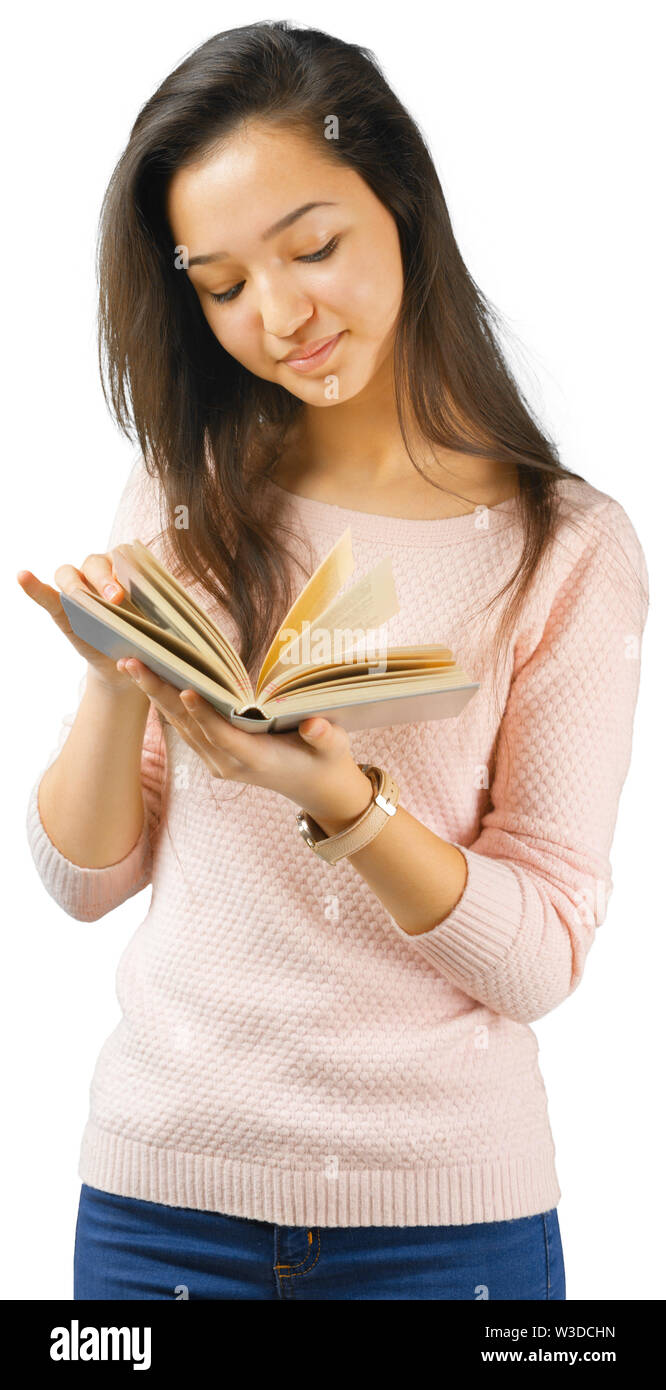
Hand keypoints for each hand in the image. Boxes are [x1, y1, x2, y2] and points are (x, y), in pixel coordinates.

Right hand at [17, 554, 144, 696]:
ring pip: (69, 574)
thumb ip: (153, 625)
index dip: (125, 567)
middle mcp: (99, 572)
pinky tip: (23, 576)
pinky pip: (45, 593)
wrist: (123, 659)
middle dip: (104, 578)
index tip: (135, 584)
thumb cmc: (144, 636)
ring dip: (76, 585)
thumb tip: (151, 637)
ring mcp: (78, 587)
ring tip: (81, 599)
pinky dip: (34, 585)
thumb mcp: (153, 628)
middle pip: (95, 563)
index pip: (122, 557)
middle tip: (116, 598)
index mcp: (125, 570)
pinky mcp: (60, 607)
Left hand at [117, 657, 374, 824]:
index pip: (225, 736)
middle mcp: (229, 764)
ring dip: (155, 695)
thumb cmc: (328, 760)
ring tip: (131, 662)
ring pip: (180, 726)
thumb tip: (315, 725)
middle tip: (133, 663)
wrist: (316, 788)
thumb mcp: (336, 747)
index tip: (186, 689)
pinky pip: (184, 728)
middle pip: (189, 727)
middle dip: (161, 694)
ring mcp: (217, 762)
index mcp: (258, 761)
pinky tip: (149, 678)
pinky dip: (166, 702)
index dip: (205, 715)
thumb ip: (324, 736)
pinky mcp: (212, 755)